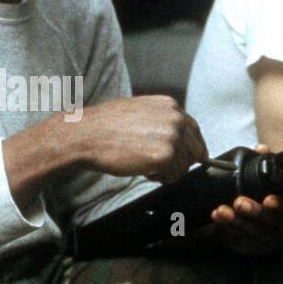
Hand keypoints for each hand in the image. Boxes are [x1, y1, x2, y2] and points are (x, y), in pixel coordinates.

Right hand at [74, 96, 209, 182]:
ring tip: (143, 164)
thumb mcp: (138, 110)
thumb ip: (160, 120)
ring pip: (184, 167)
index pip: (195, 130)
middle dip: (181, 162)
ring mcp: (172, 137)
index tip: (188, 158)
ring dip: (166, 171)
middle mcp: (175, 119)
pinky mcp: (164, 156)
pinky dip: (158, 178)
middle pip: (195, 150)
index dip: (192, 148)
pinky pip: (172, 176)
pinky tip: (141, 169)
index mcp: (169, 105)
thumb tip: (175, 137)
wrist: (86, 134)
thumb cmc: (104, 125)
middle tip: (160, 166)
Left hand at [208, 147, 282, 254]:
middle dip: (254, 212)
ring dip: (236, 222)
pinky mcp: (250, 248)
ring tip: (221, 211)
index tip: (267, 200)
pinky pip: (238, 241)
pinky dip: (226, 230)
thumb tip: (261, 148)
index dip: (280, 205)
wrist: (265, 225)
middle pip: (271, 223)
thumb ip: (267, 164)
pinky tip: (216, 219)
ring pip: (253, 234)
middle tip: (239, 202)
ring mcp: (267, 241)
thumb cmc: (268, 196)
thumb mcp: (272, 182)